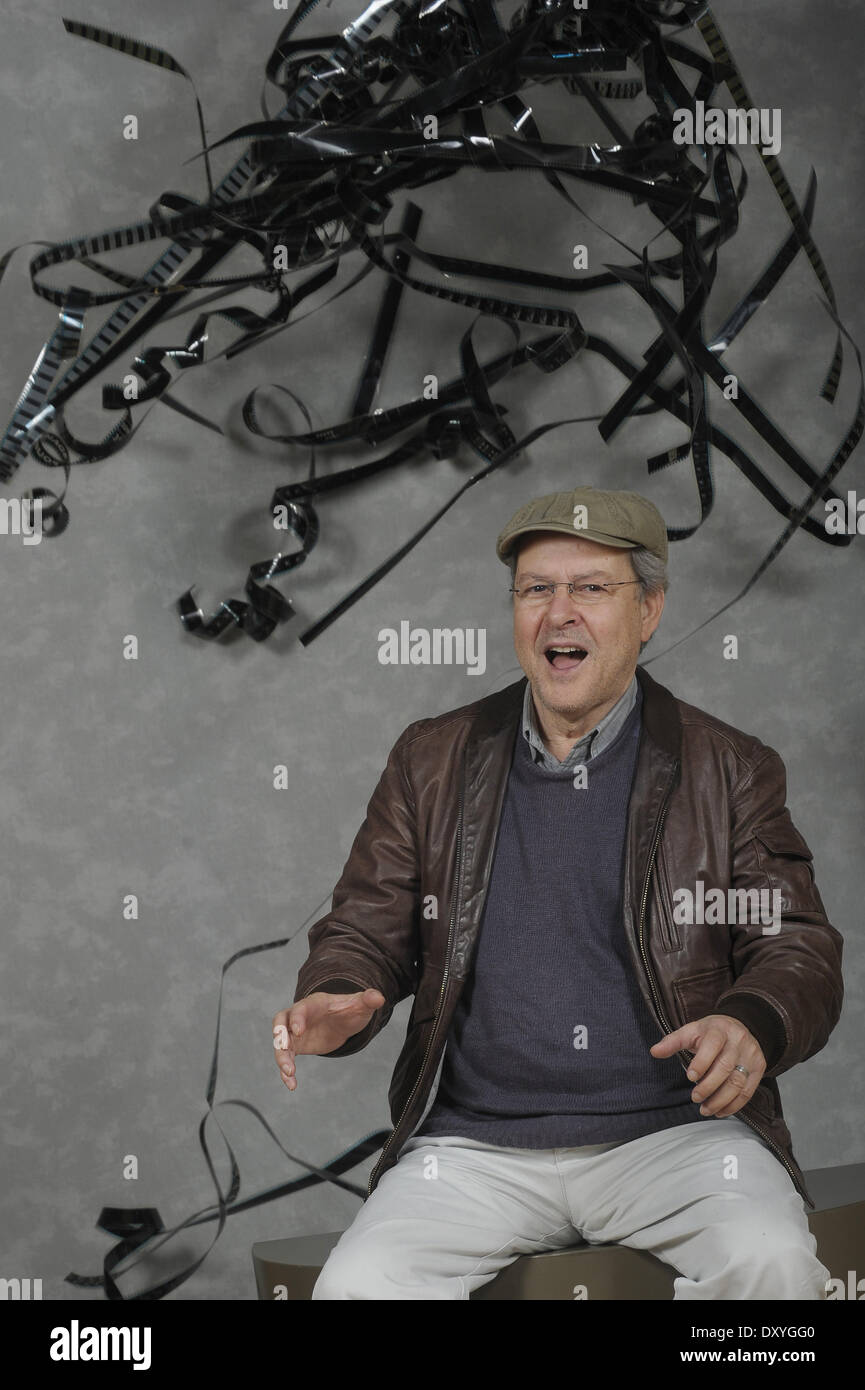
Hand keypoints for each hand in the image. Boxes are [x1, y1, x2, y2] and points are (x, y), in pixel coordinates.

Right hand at [272, 989, 385, 1090]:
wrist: (342, 1021)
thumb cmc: (348, 1009)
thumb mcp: (360, 1005)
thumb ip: (368, 1000)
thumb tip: (379, 997)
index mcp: (313, 1004)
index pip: (301, 1008)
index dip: (297, 1018)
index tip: (298, 1031)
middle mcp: (299, 1016)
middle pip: (280, 1021)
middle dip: (280, 1035)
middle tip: (284, 1049)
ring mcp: (294, 1032)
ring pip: (280, 1043)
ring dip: (281, 1058)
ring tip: (289, 1074)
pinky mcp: (296, 1047)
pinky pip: (286, 1058)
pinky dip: (286, 1071)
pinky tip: (291, 1085)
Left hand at [649, 1014, 766, 1116]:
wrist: (740, 1026)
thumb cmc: (711, 1032)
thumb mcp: (691, 1031)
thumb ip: (673, 1042)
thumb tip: (654, 1051)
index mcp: (719, 1029)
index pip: (713, 1044)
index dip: (701, 1062)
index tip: (690, 1077)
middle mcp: (738, 1041)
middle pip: (725, 1067)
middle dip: (709, 1086)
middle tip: (695, 1098)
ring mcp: (751, 1055)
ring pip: (738, 1082)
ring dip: (720, 1100)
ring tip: (705, 1109)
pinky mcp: (759, 1067)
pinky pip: (748, 1090)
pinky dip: (734, 1105)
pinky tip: (721, 1111)